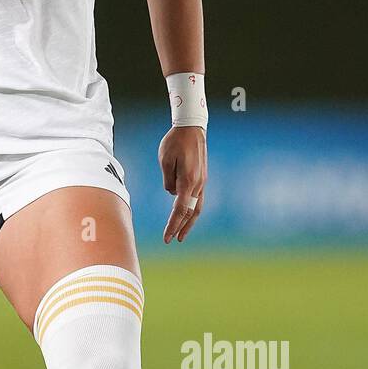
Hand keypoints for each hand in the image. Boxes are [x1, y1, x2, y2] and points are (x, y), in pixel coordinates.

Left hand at [159, 125, 206, 242]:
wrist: (192, 128)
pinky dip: (192, 210)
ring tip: (181, 234)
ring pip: (197, 208)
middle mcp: (198, 184)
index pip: (180, 210)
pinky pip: (198, 199)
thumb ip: (168, 180)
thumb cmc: (176, 142)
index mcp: (188, 181)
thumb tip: (172, 193)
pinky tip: (185, 215)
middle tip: (172, 240)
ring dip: (189, 222)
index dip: (173, 225)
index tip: (167, 237)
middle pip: (191, 213)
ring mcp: (202, 181)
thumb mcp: (165, 160)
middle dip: (181, 228)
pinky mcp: (201, 178)